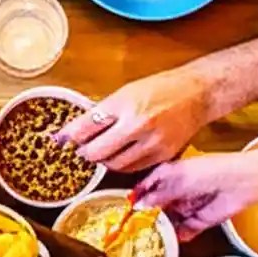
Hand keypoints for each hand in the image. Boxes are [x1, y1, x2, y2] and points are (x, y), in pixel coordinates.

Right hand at [0, 223, 158, 256]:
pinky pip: (68, 239)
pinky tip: (47, 240)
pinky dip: (54, 237)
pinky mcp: (95, 253)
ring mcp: (84, 254)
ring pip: (54, 236)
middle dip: (20, 235)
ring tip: (19, 227)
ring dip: (36, 232)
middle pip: (38, 240)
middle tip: (2, 228)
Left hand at [58, 68, 211, 171]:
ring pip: (114, 164)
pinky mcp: (162, 155)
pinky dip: (121, 165)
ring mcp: (151, 142)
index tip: (60, 139)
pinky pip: (133, 168)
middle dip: (85, 152)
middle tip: (82, 149)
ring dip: (103, 161)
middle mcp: (137, 124)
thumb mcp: (126, 92)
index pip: (86, 125)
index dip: (69, 135)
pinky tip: (120, 156)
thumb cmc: (160, 88)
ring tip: (102, 152)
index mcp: (125, 103)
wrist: (197, 94)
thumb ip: (103, 111)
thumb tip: (77, 129)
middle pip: (97, 151)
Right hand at [134, 153, 257, 239]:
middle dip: (146, 216)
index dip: (136, 196)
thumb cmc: (210, 171)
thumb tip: (139, 204)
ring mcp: (187, 206)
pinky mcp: (198, 220)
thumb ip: (157, 194)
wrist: (238, 182)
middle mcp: (177, 191)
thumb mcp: (177, 180)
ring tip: (149, 237)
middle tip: (134, 226)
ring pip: (168, 221)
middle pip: (156, 206)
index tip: (126, 207)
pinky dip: (177, 237)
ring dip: (160, 228)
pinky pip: (183, 231)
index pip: (147, 186)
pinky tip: (169, 241)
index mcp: (169, 174)